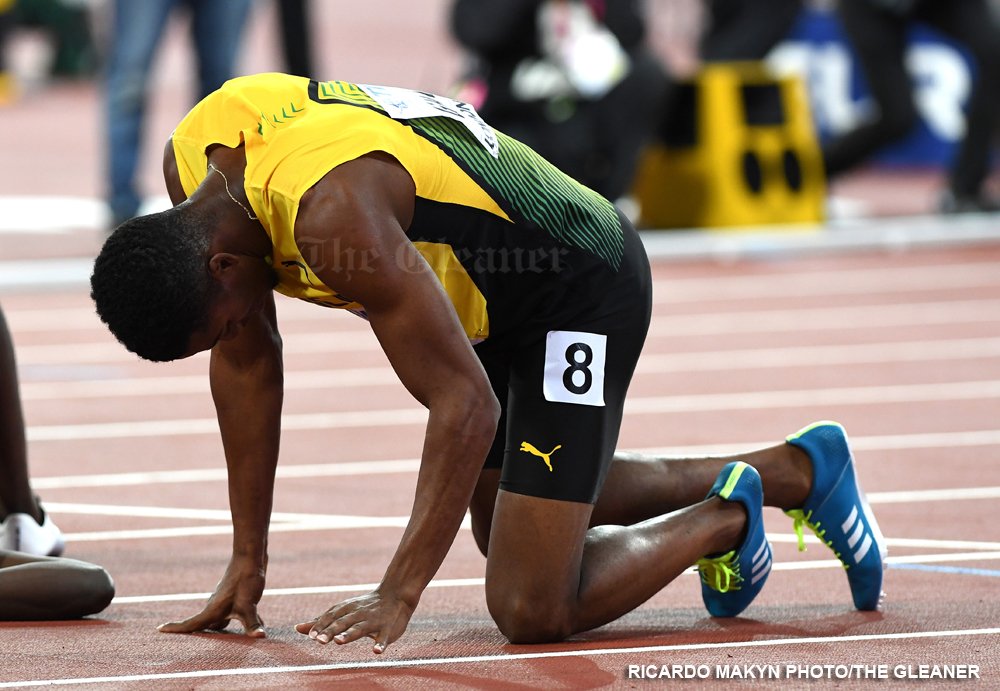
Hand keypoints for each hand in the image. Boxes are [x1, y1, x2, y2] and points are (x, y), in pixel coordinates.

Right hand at [157, 556, 266, 636]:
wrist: (251, 557)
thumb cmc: (245, 580)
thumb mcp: (249, 605)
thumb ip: (252, 623)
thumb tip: (260, 637)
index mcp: (212, 611)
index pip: (191, 624)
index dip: (176, 629)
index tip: (159, 629)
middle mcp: (215, 606)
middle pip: (205, 626)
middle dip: (202, 635)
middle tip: (195, 647)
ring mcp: (225, 600)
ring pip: (222, 620)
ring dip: (226, 629)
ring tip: (231, 640)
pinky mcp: (235, 595)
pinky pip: (235, 612)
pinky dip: (243, 619)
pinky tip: (258, 621)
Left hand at [295, 590, 414, 653]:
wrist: (396, 595)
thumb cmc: (365, 607)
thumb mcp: (343, 612)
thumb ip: (321, 622)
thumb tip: (298, 628)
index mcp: (346, 610)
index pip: (331, 617)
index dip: (321, 626)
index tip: (311, 635)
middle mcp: (358, 614)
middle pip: (342, 623)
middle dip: (331, 631)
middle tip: (319, 641)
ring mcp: (373, 621)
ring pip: (360, 628)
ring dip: (349, 634)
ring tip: (339, 642)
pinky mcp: (387, 628)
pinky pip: (383, 637)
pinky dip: (380, 644)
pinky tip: (376, 651)